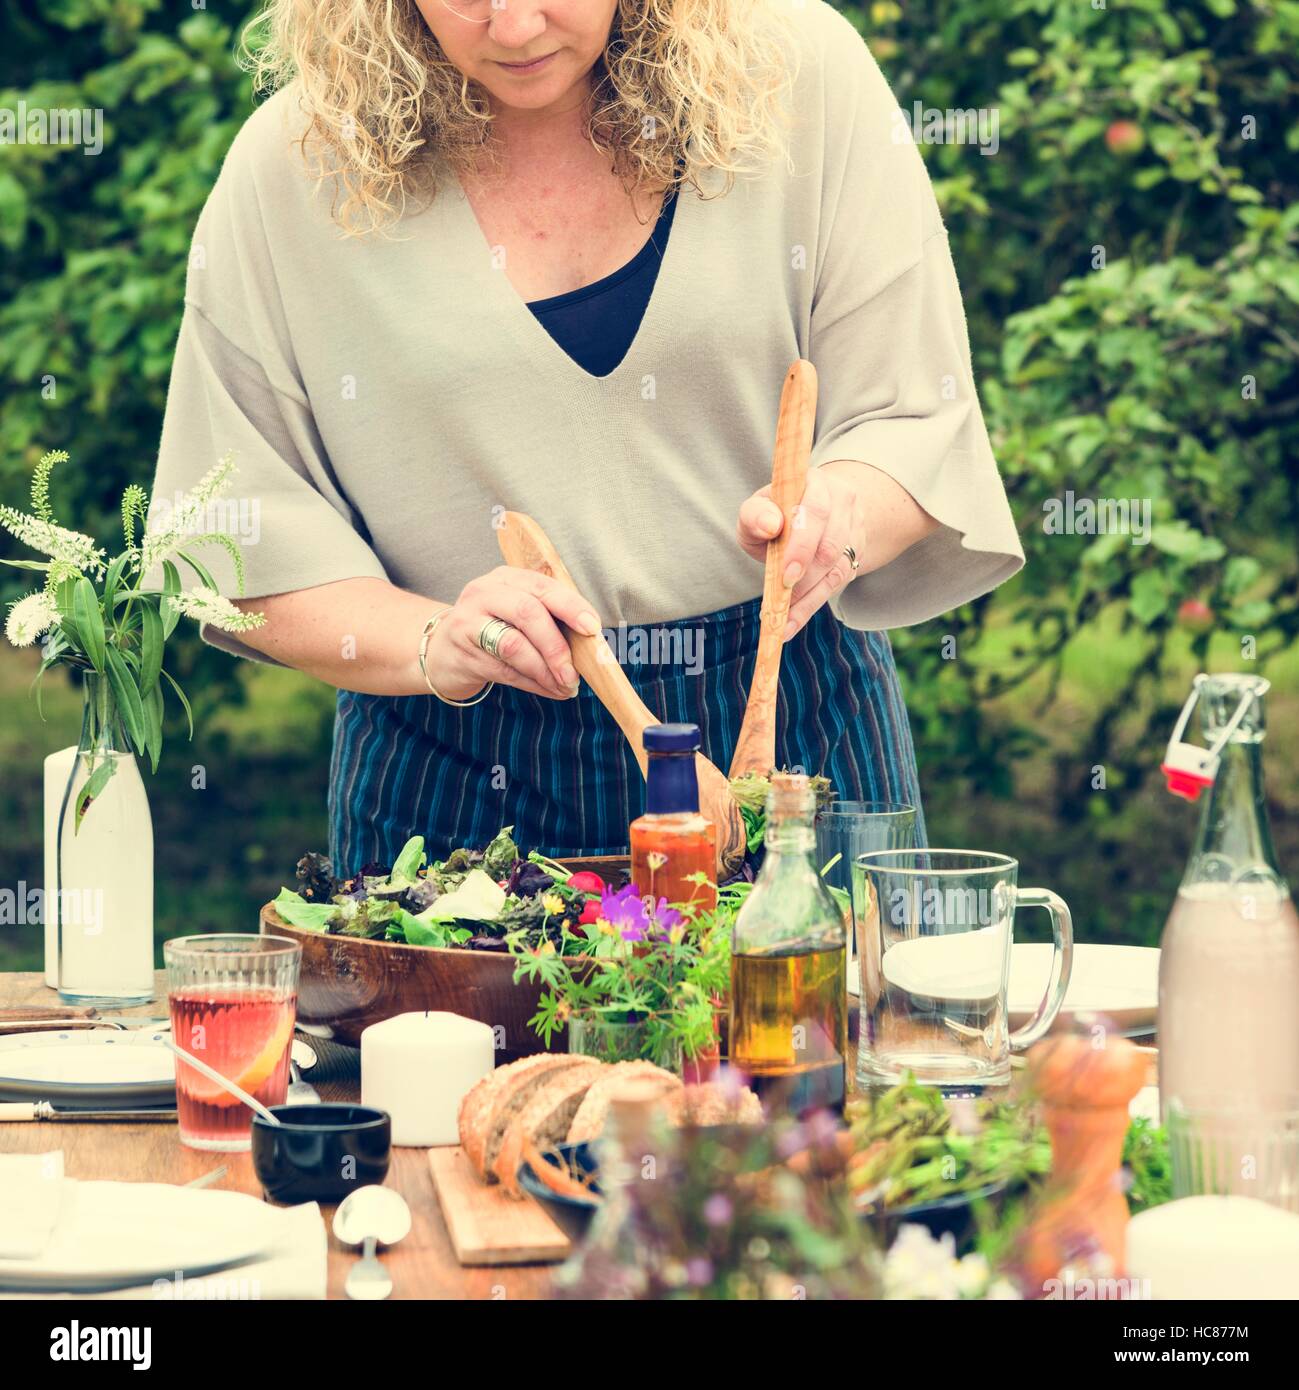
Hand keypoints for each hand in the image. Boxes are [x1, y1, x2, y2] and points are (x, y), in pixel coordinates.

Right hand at [426, 566, 601, 700]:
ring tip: (565, 685)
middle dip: (557, 646)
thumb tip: (591, 645)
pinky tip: (550, 690)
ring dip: (545, 670)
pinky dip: (533, 684)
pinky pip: (505, 671)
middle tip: (575, 672)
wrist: (440, 651)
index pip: (543, 587)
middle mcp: (483, 594)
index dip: (570, 607)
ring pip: (514, 646)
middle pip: (528, 613)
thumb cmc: (492, 629)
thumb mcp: (516, 612)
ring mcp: (468, 623)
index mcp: (505, 578)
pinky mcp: (462, 653)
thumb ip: (549, 619)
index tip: (592, 629)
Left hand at [736, 462, 938, 639]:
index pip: (815, 511)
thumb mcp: (756, 510)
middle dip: (806, 577)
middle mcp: (841, 501)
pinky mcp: (858, 552)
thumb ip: (755, 515)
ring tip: (780, 620)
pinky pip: (838, 584)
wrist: (810, 515)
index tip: (786, 575)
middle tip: (781, 600)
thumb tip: (769, 525)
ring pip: (837, 568)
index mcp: (814, 483)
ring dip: (808, 598)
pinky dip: (811, 606)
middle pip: (831, 545)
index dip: (802, 545)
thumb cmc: (775, 514)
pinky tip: (790, 624)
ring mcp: (854, 528)